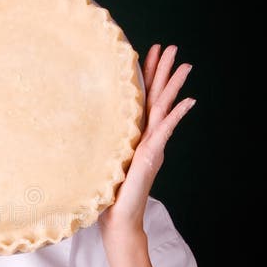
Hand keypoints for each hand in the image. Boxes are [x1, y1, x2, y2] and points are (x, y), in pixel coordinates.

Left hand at [99, 43, 195, 234]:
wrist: (116, 220)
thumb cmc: (105, 193)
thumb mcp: (99, 160)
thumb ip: (99, 143)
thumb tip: (78, 128)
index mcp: (134, 136)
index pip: (141, 99)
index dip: (144, 75)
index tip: (144, 51)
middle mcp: (145, 138)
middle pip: (156, 97)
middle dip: (163, 71)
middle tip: (171, 46)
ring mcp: (151, 146)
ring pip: (164, 108)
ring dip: (173, 86)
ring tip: (185, 64)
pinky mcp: (151, 157)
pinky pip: (165, 131)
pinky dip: (176, 115)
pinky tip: (188, 101)